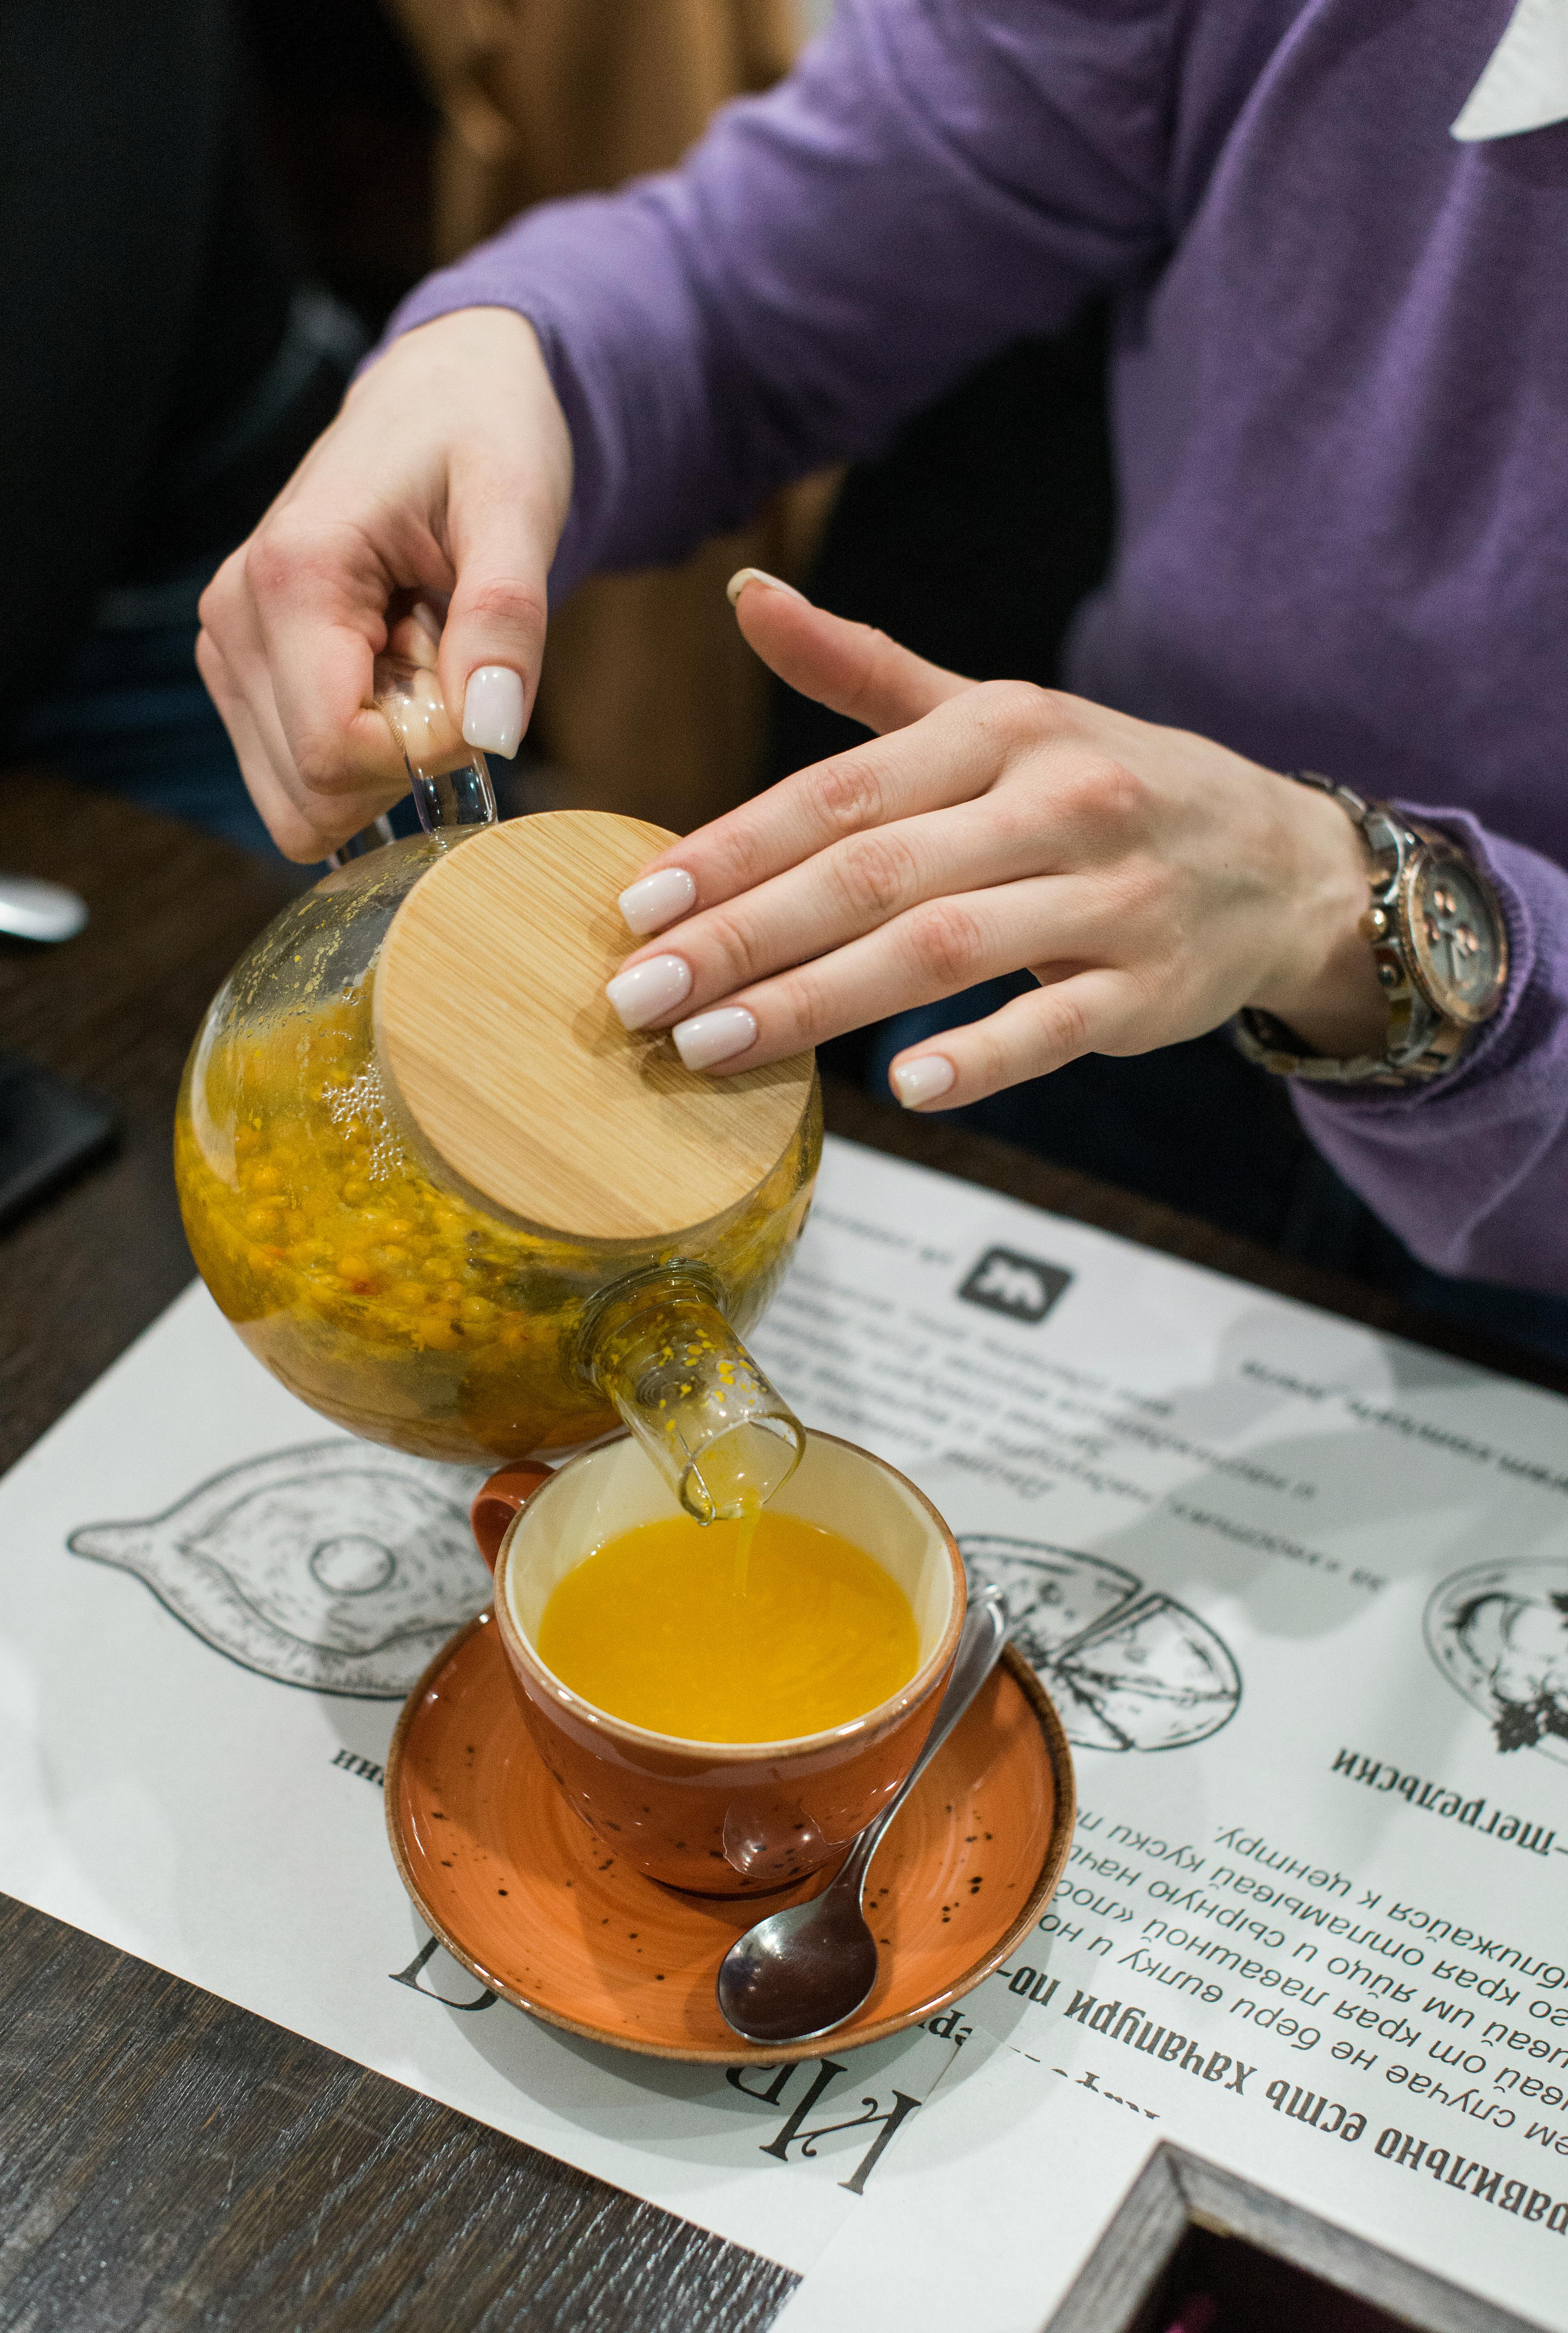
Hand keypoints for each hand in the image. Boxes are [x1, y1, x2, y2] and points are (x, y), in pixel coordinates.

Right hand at [196, 309, 571, 860]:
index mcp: (292, 576)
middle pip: (311, 791)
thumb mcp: (519, 508)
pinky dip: (362, 743)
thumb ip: (505, 618)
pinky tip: (392, 663)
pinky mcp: (243, 670)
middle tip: (441, 658)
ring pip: (301, 797)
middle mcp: (235, 618)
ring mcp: (229, 648)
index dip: (422, 754)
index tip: (470, 686)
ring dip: (381, 753)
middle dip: (398, 760)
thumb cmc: (484, 435)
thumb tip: (490, 733)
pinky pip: (302, 774)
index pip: (334, 752)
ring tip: (417, 651)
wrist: (443, 393)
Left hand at [605, 574, 1387, 1104]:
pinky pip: (1056, 1025)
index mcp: (1001, 731)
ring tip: (710, 1046)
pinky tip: (903, 1086)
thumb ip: (863, 669)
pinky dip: (982, 1054)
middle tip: (636, 996)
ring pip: (943, 950)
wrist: (1281, 859)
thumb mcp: (996, 713)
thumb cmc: (1104, 785)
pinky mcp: (1149, 989)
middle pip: (872, 875)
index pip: (840, 795)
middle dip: (743, 937)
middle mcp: (1055, 803)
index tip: (638, 904)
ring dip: (818, 1002)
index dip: (732, 848)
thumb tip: (744, 596)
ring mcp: (1108, 898)